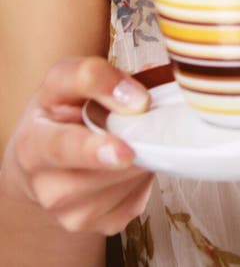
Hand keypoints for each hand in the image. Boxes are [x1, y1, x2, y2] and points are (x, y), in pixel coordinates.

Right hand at [5, 56, 153, 234]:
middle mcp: (48, 188)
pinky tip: (127, 160)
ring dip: (140, 156)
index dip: (94, 150)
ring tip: (127, 136)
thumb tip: (138, 99)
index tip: (124, 150)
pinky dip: (142, 175)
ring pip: (127, 183)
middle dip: (131, 144)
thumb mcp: (64, 80)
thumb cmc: (56, 113)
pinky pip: (138, 197)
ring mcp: (74, 214)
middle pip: (104, 172)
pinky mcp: (101, 225)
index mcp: (34, 145)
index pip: (63, 149)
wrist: (43, 157)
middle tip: (139, 122)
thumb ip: (94, 76)